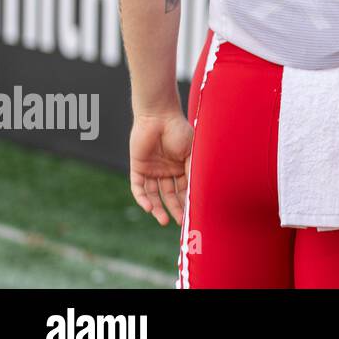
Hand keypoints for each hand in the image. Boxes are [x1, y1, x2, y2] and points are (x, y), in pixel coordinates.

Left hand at [129, 111, 192, 226]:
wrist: (159, 116)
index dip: (188, 201)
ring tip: (163, 221)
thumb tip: (201, 192)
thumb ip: (193, 171)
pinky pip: (139, 188)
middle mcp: (167, 171)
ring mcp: (152, 170)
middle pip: (170, 195)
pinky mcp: (138, 168)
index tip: (193, 214)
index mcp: (181, 167)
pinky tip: (149, 208)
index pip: (184, 189)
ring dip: (158, 208)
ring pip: (154, 195)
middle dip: (174, 209)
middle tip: (179, 222)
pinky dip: (143, 199)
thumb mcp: (191, 152)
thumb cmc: (179, 130)